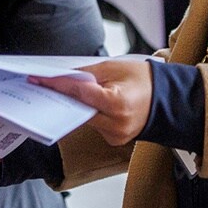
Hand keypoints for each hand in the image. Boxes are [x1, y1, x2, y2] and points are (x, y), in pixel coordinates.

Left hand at [30, 59, 152, 146]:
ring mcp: (115, 136)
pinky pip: (93, 124)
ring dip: (74, 104)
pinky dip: (87, 112)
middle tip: (42, 83)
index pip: (79, 93)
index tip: (39, 79)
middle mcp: (115, 125)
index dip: (58, 84)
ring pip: (84, 118)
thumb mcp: (114, 67)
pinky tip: (80, 102)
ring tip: (60, 89)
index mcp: (117, 104)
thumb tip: (64, 75)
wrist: (167, 98)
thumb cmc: (144, 80)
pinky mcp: (114, 140)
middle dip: (62, 95)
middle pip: (78, 109)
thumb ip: (87, 72)